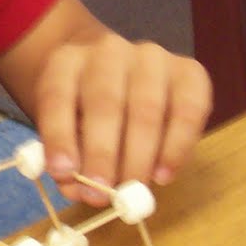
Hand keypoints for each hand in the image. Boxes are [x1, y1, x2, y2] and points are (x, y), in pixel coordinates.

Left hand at [31, 34, 211, 203]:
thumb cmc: (87, 112)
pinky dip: (176, 147)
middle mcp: (108, 52)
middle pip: (105, 102)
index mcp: (67, 62)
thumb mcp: (66, 131)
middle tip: (100, 194)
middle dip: (102, 154)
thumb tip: (76, 188)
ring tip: (132, 190)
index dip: (59, 136)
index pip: (57, 96)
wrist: (123, 80)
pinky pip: (187, 110)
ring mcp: (151, 58)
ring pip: (147, 108)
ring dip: (138, 156)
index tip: (62, 173)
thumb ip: (68, 159)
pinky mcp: (188, 72)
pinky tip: (163, 174)